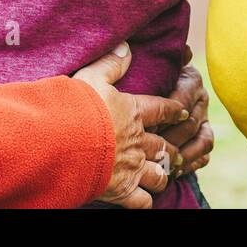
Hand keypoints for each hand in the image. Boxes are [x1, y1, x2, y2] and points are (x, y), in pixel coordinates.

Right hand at [74, 43, 189, 208]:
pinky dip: (145, 200)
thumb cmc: (76, 106)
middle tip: (178, 152)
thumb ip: (111, 63)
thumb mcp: (92, 77)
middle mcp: (138, 142)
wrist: (62, 140)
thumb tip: (126, 46)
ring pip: (159, 175)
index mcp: (133, 113)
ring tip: (162, 175)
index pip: (161, 110)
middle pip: (164, 147)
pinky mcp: (121, 190)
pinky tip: (144, 198)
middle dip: (173, 149)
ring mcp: (132, 168)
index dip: (174, 111)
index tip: (184, 112)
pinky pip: (142, 201)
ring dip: (162, 175)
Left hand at [159, 46, 213, 177]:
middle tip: (150, 147)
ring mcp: (205, 121)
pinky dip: (190, 164)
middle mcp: (201, 99)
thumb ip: (163, 59)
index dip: (167, 111)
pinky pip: (204, 156)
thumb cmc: (144, 80)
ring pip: (202, 141)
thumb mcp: (149, 67)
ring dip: (183, 153)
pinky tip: (174, 171)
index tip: (148, 122)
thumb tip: (185, 49)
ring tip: (164, 163)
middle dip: (170, 136)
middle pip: (191, 122)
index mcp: (190, 79)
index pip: (183, 96)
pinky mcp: (203, 140)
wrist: (147, 102)